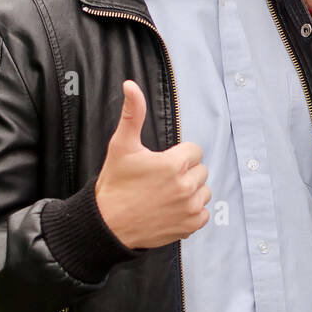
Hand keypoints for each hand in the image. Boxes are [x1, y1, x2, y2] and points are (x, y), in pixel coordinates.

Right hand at [94, 80, 210, 248]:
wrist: (108, 224)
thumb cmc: (115, 184)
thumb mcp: (121, 146)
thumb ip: (132, 113)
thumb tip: (130, 85)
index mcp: (174, 164)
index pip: (195, 151)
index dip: (178, 155)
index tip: (162, 163)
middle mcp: (186, 186)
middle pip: (201, 170)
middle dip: (185, 172)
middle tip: (162, 179)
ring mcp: (189, 208)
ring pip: (204, 191)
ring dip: (191, 191)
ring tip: (167, 194)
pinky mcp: (189, 226)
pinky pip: (203, 213)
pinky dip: (192, 212)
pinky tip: (173, 209)